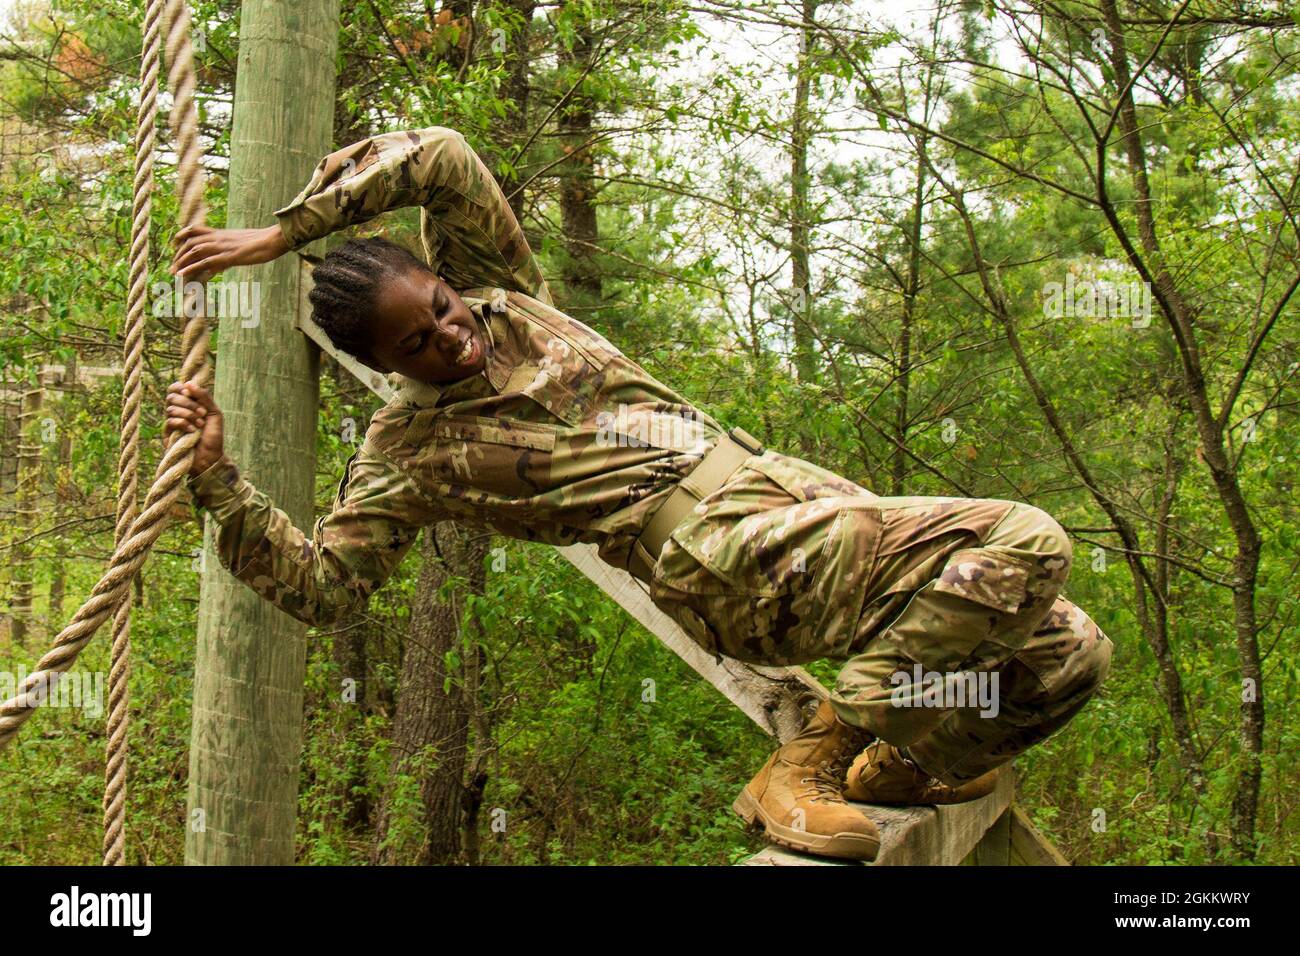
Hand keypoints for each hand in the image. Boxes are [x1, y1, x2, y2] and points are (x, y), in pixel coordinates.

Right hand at [165, 381, 224, 476]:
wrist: (210, 457)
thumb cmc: (213, 436)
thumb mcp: (214, 413)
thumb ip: (204, 397)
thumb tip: (189, 382)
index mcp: (187, 404)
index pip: (175, 388)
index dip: (181, 388)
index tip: (191, 393)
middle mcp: (177, 411)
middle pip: (172, 396)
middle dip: (190, 403)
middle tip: (203, 414)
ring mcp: (171, 422)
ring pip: (171, 408)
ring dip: (189, 415)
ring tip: (200, 425)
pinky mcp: (167, 434)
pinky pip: (170, 421)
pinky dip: (184, 424)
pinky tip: (193, 432)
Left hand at [170, 224, 288, 281]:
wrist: (274, 239)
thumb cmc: (265, 242)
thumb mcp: (244, 245)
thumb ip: (231, 252)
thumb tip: (223, 263)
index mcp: (222, 233)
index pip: (195, 229)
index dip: (182, 235)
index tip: (175, 244)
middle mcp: (219, 238)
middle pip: (191, 242)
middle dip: (179, 254)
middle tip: (172, 266)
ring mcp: (223, 246)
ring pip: (195, 251)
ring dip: (182, 262)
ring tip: (173, 272)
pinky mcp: (228, 256)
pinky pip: (205, 261)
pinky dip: (191, 267)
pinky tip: (182, 274)